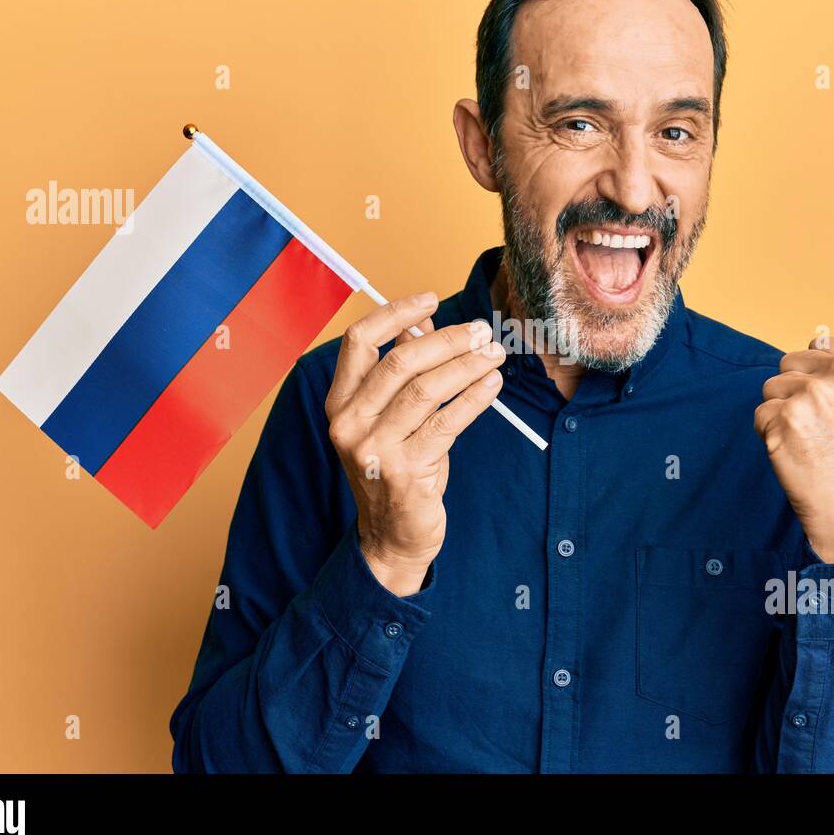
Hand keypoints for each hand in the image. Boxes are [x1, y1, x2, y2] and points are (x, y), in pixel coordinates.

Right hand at [324, 292, 506, 594]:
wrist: (393, 535)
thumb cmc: (398, 467)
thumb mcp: (391, 417)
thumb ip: (403, 372)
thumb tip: (426, 323)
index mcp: (340, 403)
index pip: (359, 341)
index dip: (395, 314)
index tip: (431, 299)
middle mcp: (348, 423)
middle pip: (400, 361)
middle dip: (447, 340)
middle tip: (481, 331)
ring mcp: (374, 448)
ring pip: (427, 389)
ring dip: (467, 365)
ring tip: (494, 353)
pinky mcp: (405, 471)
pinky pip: (448, 422)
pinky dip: (474, 397)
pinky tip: (492, 384)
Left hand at [754, 337, 833, 563]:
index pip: (815, 347)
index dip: (820, 381)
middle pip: (787, 364)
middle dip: (798, 397)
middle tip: (825, 432)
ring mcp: (813, 396)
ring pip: (771, 389)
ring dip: (782, 418)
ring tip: (812, 443)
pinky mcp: (785, 419)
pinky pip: (759, 415)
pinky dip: (769, 437)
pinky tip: (796, 455)